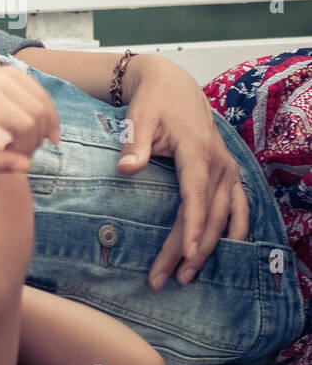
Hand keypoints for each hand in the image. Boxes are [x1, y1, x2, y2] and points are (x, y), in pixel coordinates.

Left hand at [0, 65, 60, 172]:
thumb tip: (28, 166)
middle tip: (17, 154)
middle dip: (31, 146)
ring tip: (23, 144)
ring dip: (41, 133)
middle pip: (29, 122)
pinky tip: (42, 135)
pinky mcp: (16, 72)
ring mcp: (2, 75)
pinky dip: (50, 119)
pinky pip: (44, 98)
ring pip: (42, 109)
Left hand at [116, 57, 249, 289]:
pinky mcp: (230, 176)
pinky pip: (239, 211)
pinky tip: (221, 256)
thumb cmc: (154, 102)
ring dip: (211, 249)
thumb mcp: (139, 116)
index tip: (185, 255)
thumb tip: (125, 170)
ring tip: (186, 276)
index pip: (197, 196)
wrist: (174, 86)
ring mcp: (229, 171)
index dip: (192, 227)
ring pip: (225, 219)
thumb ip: (134, 143)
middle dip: (190, 251)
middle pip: (209, 216)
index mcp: (197, 151)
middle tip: (166, 278)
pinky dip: (232, 235)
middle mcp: (220, 164)